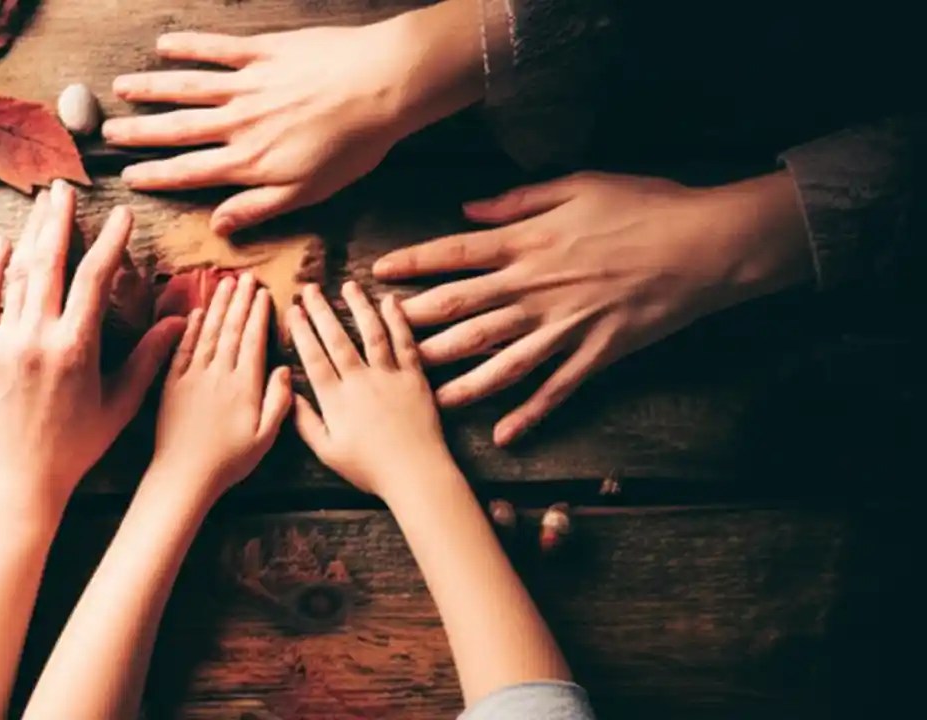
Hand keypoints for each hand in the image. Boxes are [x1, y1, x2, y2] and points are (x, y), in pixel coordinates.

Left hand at [0, 183, 185, 513]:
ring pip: (18, 275)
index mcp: (77, 348)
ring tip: (41, 204)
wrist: (18, 481)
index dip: (111, 241)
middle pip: (51, 263)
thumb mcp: (120, 406)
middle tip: (65, 188)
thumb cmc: (75, 449)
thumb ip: (149, 359)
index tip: (121, 215)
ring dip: (31, 235)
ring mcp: (3, 343)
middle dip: (60, 221)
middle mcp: (37, 338)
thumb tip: (179, 321)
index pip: (96, 278)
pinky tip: (2, 243)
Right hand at [103, 0, 481, 234]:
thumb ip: (258, 208)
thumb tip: (218, 227)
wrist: (381, 87)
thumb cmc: (351, 147)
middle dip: (140, 132)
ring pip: (188, 87)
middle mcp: (239, 122)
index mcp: (249, 161)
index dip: (157, 175)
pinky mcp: (264, 52)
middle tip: (108, 133)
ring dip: (152, 89)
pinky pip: (217, 49)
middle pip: (179, 128)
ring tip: (121, 89)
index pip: (191, 171)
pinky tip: (164, 45)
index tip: (129, 176)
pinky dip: (188, 46)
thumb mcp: (307, 193)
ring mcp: (248, 84)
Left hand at [151, 272, 292, 496]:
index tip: (264, 292)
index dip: (259, 313)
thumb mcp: (265, 438)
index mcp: (244, 385)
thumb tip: (284, 368)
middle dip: (240, 300)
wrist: (184, 475)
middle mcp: (218, 374)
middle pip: (231, 329)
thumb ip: (278, 401)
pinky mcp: (171, 385)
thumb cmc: (229, 462)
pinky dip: (191, 328)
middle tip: (247, 277)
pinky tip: (197, 312)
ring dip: (218, 306)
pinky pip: (183, 349)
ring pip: (209, 333)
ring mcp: (192, 377)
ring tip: (226, 283)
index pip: (253, 339)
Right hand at [288, 282, 453, 496]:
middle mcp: (360, 381)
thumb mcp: (327, 452)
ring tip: (348, 285)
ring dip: (358, 307)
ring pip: (371, 333)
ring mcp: (389, 376)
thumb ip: (305, 421)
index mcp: (336, 400)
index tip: (292, 310)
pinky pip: (405, 343)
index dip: (301, 331)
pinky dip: (397, 320)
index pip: (313, 357)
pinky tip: (390, 301)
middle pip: (336, 339)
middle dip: (321, 311)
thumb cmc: (369, 469)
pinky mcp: (414, 377)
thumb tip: (288, 392)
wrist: (415, 473)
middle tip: (310, 288)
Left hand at [373, 170, 811, 444]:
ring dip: (457, 380)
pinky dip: (529, 414)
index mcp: (528, 243)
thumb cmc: (643, 205)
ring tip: (422, 397)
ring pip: (498, 360)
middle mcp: (536, 288)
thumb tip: (469, 209)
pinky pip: (555, 390)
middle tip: (379, 344)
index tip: (378, 274)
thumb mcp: (577, 185)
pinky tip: (504, 434)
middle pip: (463, 312)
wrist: (705, 244)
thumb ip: (517, 202)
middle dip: (417, 328)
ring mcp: (564, 326)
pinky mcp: (595, 354)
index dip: (413, 264)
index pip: (455, 254)